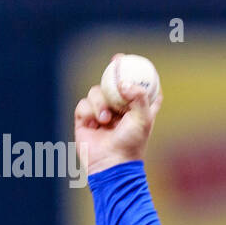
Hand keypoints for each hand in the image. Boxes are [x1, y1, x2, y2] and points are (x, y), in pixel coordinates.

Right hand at [73, 55, 162, 176]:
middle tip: (117, 60)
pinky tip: (95, 123)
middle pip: (115, 85)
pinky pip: (83, 104)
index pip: (140, 90)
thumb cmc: (131, 144)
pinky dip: (89, 110)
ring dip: (100, 102)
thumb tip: (125, 82)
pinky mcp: (85, 120)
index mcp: (137, 112)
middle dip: (115, 72)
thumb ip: (139, 98)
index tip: (138, 62)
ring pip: (97, 92)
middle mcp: (119, 112)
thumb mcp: (142, 120)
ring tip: (106, 119)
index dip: (140, 75)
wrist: (110, 164)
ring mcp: (101, 115)